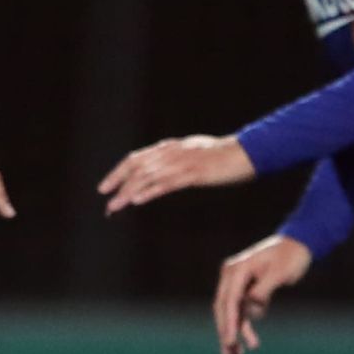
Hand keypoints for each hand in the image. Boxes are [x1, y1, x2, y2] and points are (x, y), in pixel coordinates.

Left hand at [98, 134, 256, 214]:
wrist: (249, 151)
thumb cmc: (225, 156)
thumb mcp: (195, 153)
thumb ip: (176, 159)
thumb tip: (162, 171)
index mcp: (170, 147)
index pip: (136, 158)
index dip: (119, 171)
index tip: (105, 186)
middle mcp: (172, 152)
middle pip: (136, 166)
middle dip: (117, 181)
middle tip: (104, 197)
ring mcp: (182, 162)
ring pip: (148, 176)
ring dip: (128, 192)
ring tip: (115, 205)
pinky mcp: (194, 173)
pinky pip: (167, 183)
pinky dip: (150, 191)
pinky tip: (138, 200)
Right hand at [213, 234, 312, 353]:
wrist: (298, 244)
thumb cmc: (291, 256)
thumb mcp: (281, 272)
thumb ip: (264, 289)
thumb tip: (252, 310)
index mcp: (237, 270)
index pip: (229, 300)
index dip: (229, 323)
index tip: (230, 341)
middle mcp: (231, 275)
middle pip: (223, 309)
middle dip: (226, 332)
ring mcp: (236, 282)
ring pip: (230, 312)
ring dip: (232, 333)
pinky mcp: (244, 289)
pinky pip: (240, 310)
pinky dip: (243, 326)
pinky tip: (249, 341)